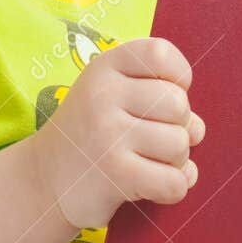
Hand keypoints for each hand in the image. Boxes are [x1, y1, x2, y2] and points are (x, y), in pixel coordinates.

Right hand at [38, 37, 205, 230]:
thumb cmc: (92, 134)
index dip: (177, 78)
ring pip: (180, 144)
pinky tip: (151, 187)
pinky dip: (173, 189)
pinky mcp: (116, 174)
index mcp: (104, 68)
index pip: (160, 54)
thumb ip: (158, 95)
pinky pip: (175, 181)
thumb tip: (198, 129)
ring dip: (175, 161)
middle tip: (151, 140)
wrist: (43, 180)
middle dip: (178, 127)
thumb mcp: (112, 95)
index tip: (161, 98)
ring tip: (147, 162)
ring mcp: (108, 135)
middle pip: (179, 105)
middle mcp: (103, 95)